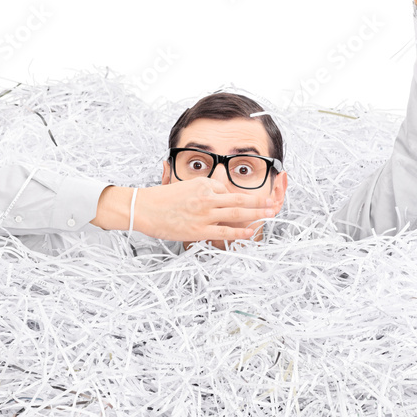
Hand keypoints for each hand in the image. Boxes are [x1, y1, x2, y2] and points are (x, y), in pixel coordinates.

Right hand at [133, 177, 277, 242]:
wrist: (144, 208)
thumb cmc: (160, 199)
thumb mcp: (183, 186)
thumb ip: (201, 190)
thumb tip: (216, 193)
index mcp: (202, 184)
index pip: (225, 190)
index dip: (235, 198)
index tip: (248, 202)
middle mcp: (207, 197)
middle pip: (239, 199)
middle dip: (258, 202)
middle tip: (272, 203)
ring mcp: (204, 214)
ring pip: (237, 213)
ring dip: (256, 214)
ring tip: (269, 214)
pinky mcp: (199, 229)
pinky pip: (224, 230)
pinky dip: (240, 232)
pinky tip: (251, 232)